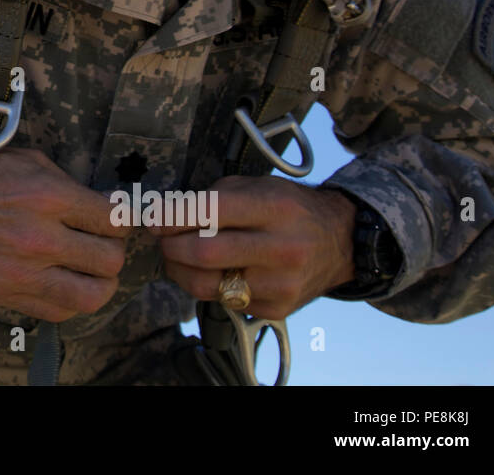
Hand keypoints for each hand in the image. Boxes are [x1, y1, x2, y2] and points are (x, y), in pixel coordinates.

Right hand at [0, 147, 130, 321]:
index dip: (121, 221)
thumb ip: (71, 187)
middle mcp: (39, 238)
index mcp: (49, 198)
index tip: (114, 221)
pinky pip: (59, 311)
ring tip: (91, 271)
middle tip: (101, 243)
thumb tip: (106, 208)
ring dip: (99, 283)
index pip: (115, 221)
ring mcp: (23, 271)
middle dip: (112, 250)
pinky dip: (69, 299)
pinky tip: (64, 282)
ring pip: (92, 295)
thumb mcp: (30, 162)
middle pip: (110, 260)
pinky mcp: (7, 293)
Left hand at [157, 175, 357, 319]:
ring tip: (176, 257)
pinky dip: (206, 286)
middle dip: (170, 247)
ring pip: (207, 286)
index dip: (171, 217)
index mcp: (274, 208)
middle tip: (161, 240)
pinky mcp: (278, 308)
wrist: (340, 241)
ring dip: (179, 272)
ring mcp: (281, 283)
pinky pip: (223, 301)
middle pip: (203, 254)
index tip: (153, 219)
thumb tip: (164, 215)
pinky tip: (209, 272)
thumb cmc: (288, 208)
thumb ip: (212, 198)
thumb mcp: (256, 186)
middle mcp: (281, 248)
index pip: (208, 212)